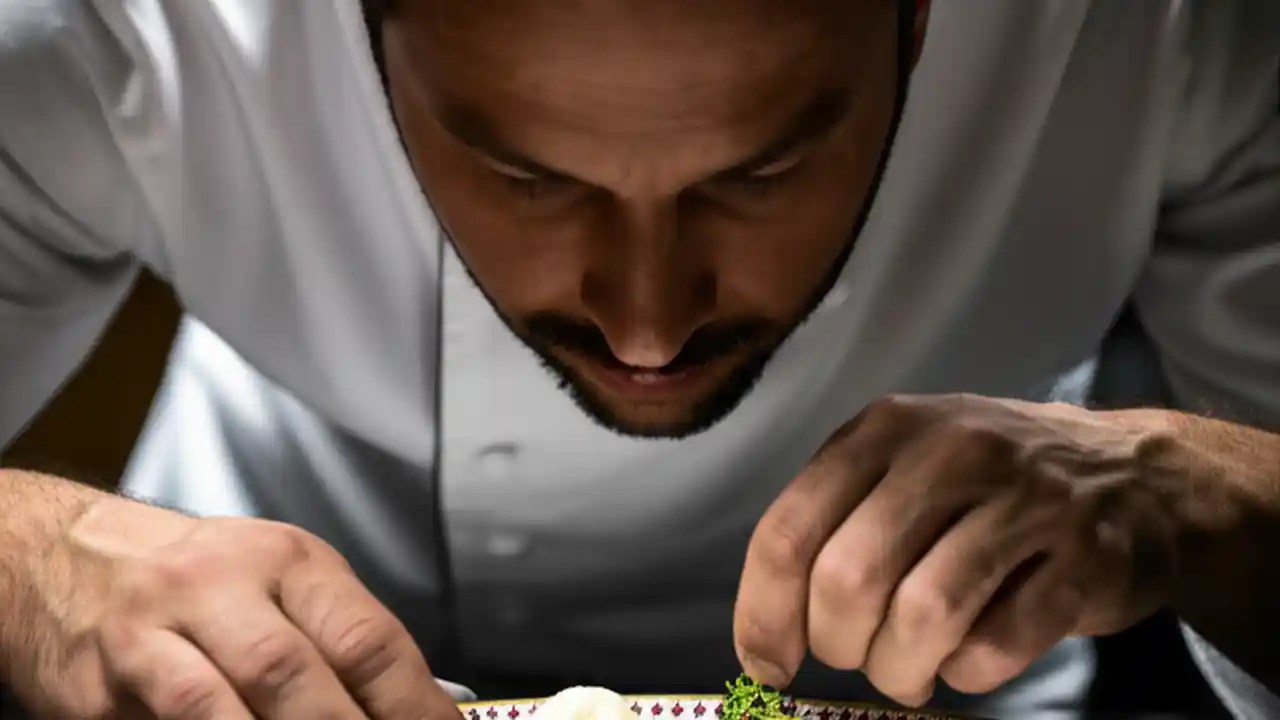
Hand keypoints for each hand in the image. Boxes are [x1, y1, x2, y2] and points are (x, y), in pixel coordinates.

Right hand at [5, 497, 457, 719]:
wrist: (69, 557)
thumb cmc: (198, 578)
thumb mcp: (281, 585)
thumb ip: (340, 643)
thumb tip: (418, 708)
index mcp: (292, 562)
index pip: (369, 639)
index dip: (414, 705)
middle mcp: (225, 586)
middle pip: (299, 672)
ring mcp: (158, 630)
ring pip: (229, 701)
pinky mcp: (105, 681)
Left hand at [734, 394, 1181, 705]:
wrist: (1133, 475)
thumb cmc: (988, 484)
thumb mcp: (901, 468)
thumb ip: (832, 526)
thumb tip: (766, 635)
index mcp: (884, 429)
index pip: (789, 531)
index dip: (764, 613)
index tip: (767, 661)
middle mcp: (950, 451)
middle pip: (849, 579)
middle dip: (838, 644)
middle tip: (856, 657)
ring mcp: (1026, 499)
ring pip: (923, 615)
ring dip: (900, 669)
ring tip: (907, 672)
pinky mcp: (1086, 556)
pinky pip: (997, 644)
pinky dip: (968, 672)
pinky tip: (968, 658)